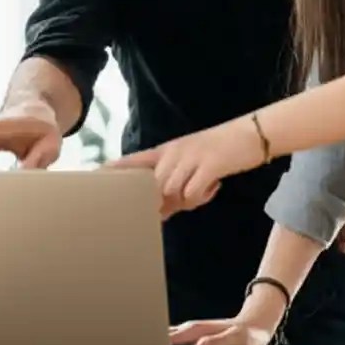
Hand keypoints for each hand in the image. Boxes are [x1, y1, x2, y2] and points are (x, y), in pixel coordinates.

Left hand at [105, 118, 264, 217]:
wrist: (253, 133)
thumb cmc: (220, 152)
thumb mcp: (193, 162)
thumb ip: (175, 184)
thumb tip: (160, 212)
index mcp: (167, 150)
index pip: (133, 161)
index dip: (113, 171)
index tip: (92, 178)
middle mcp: (174, 152)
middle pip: (153, 186)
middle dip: (164, 203)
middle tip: (185, 202)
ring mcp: (190, 157)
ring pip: (171, 191)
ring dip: (186, 200)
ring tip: (206, 189)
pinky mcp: (208, 164)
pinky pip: (192, 193)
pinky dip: (201, 197)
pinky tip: (214, 187)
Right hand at [170, 317, 273, 344]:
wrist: (255, 324)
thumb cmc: (247, 333)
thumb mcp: (238, 338)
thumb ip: (220, 342)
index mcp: (195, 330)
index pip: (168, 340)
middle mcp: (188, 330)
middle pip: (161, 338)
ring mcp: (188, 333)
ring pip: (164, 339)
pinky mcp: (191, 338)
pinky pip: (171, 343)